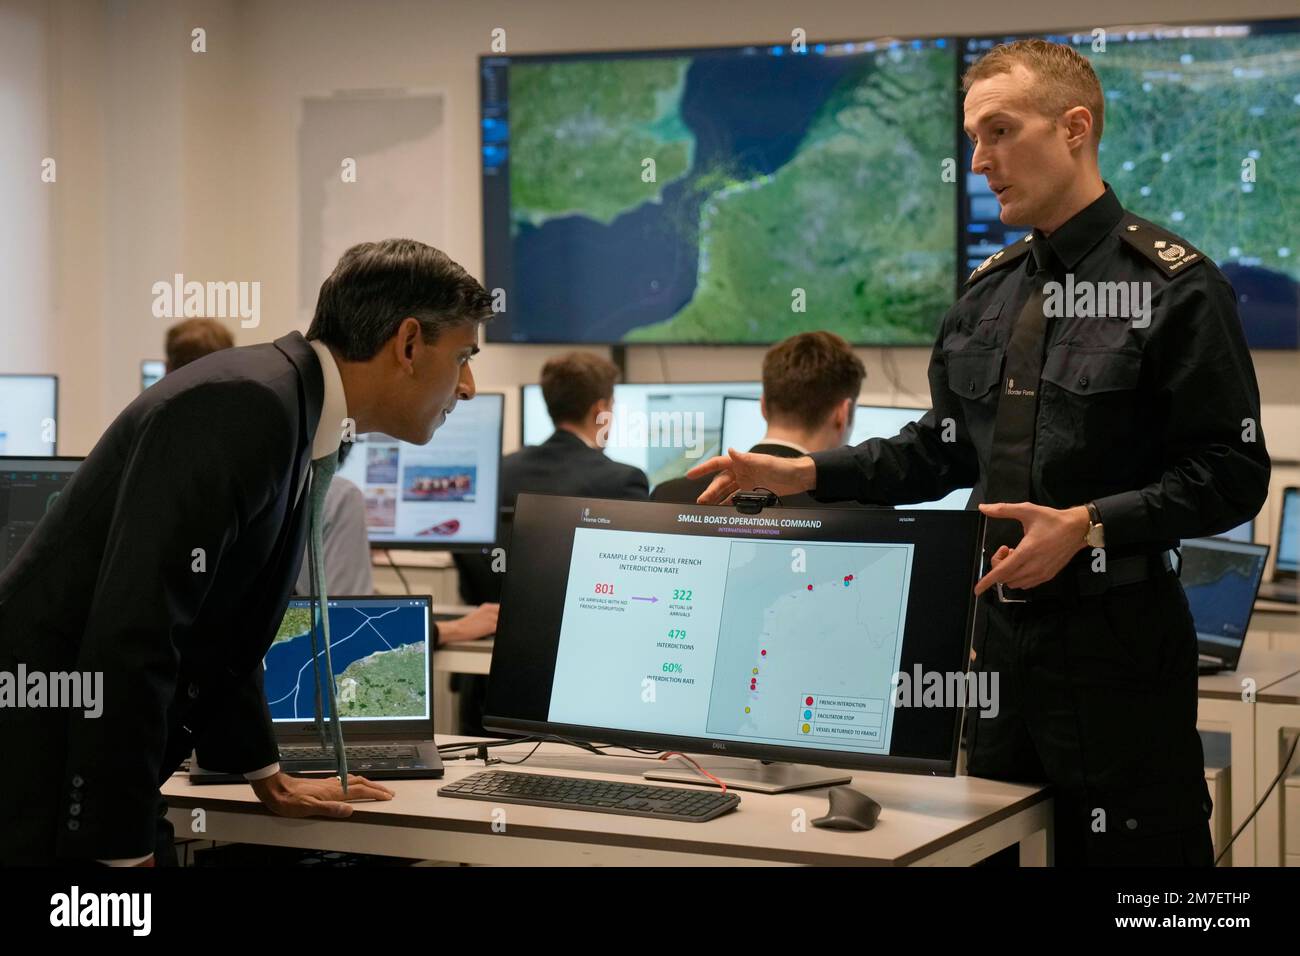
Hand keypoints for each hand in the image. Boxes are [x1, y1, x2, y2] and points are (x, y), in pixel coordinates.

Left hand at [250, 771, 394, 817]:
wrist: (275, 788)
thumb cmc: (289, 801)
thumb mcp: (308, 809)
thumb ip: (330, 809)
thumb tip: (349, 810)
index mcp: (333, 792)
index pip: (360, 791)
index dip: (374, 793)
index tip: (387, 796)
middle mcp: (333, 785)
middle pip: (360, 783)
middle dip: (376, 787)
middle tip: (388, 792)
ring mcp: (328, 783)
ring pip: (353, 780)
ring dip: (367, 784)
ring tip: (375, 788)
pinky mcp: (322, 784)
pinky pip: (346, 781)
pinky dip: (356, 783)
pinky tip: (352, 786)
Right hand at [437, 603, 497, 643]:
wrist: (458, 629)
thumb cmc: (466, 624)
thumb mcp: (478, 614)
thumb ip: (489, 614)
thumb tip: (497, 618)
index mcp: (487, 606)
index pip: (501, 609)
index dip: (502, 615)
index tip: (500, 619)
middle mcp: (491, 610)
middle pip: (504, 615)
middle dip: (501, 621)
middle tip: (493, 626)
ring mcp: (492, 618)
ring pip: (502, 623)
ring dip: (499, 627)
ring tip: (489, 630)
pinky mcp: (491, 626)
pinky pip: (500, 629)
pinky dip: (497, 632)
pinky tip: (490, 634)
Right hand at [685, 448, 816, 504]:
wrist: (798, 478)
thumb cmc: (783, 466)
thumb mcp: (765, 462)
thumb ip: (746, 458)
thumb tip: (730, 450)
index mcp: (741, 461)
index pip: (717, 464)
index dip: (703, 469)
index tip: (690, 475)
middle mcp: (741, 471)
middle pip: (720, 482)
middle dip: (709, 491)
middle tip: (701, 501)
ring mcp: (746, 481)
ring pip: (726, 491)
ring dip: (717, 499)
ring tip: (707, 507)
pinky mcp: (752, 490)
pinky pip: (736, 498)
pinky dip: (729, 503)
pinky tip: (723, 509)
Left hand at [973, 503, 1089, 595]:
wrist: (1078, 529)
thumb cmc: (1053, 520)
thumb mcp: (1027, 510)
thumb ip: (1003, 510)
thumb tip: (983, 508)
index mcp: (1027, 551)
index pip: (1002, 571)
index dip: (988, 581)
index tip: (977, 589)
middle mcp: (1034, 566)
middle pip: (1006, 578)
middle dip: (999, 566)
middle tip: (1005, 549)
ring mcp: (1042, 573)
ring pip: (1015, 583)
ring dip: (1009, 572)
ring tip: (1016, 554)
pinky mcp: (1048, 576)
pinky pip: (1026, 584)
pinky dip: (1019, 576)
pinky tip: (1024, 561)